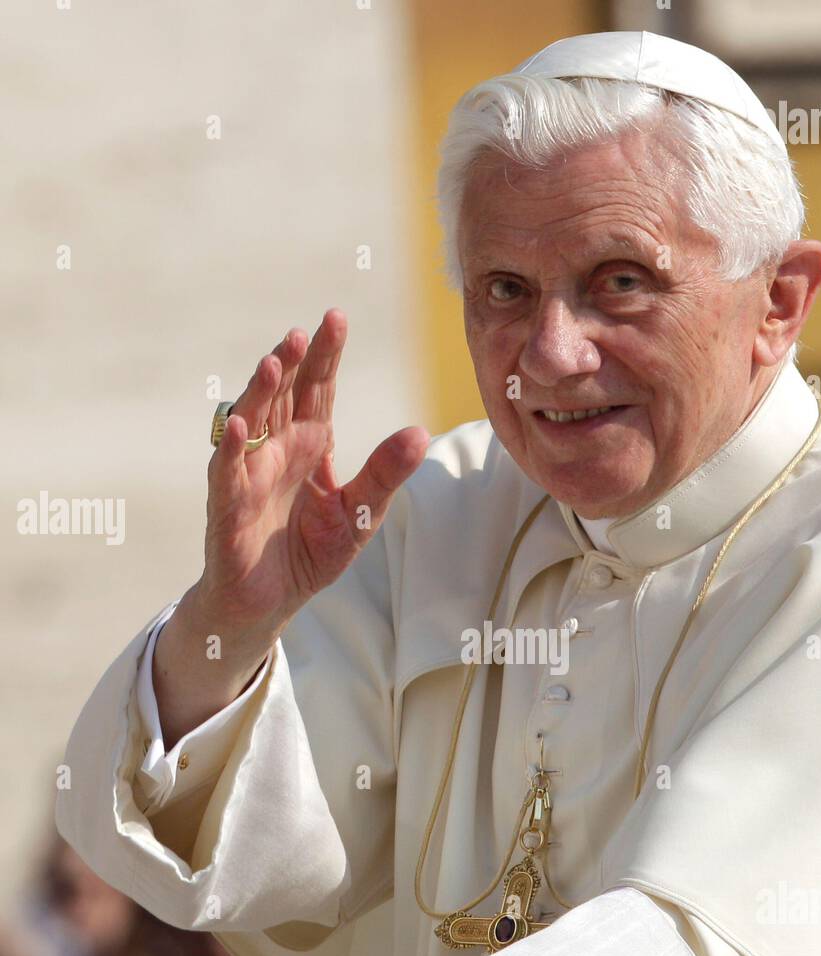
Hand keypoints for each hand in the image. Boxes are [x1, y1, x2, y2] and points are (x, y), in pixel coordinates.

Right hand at [199, 306, 428, 637]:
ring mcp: (250, 473)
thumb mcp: (362, 513)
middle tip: (304, 330)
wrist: (270, 601)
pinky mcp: (229, 505)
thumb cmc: (311, 553)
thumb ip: (385, 472)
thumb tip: (421, 431)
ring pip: (253, 422)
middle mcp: (277, 449)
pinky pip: (228, 471)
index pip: (317, 390)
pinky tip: (240, 425)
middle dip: (291, 362)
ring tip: (272, 361)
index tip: (336, 318)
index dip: (325, 356)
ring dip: (259, 392)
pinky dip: (232, 448)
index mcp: (310, 444)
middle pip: (283, 395)